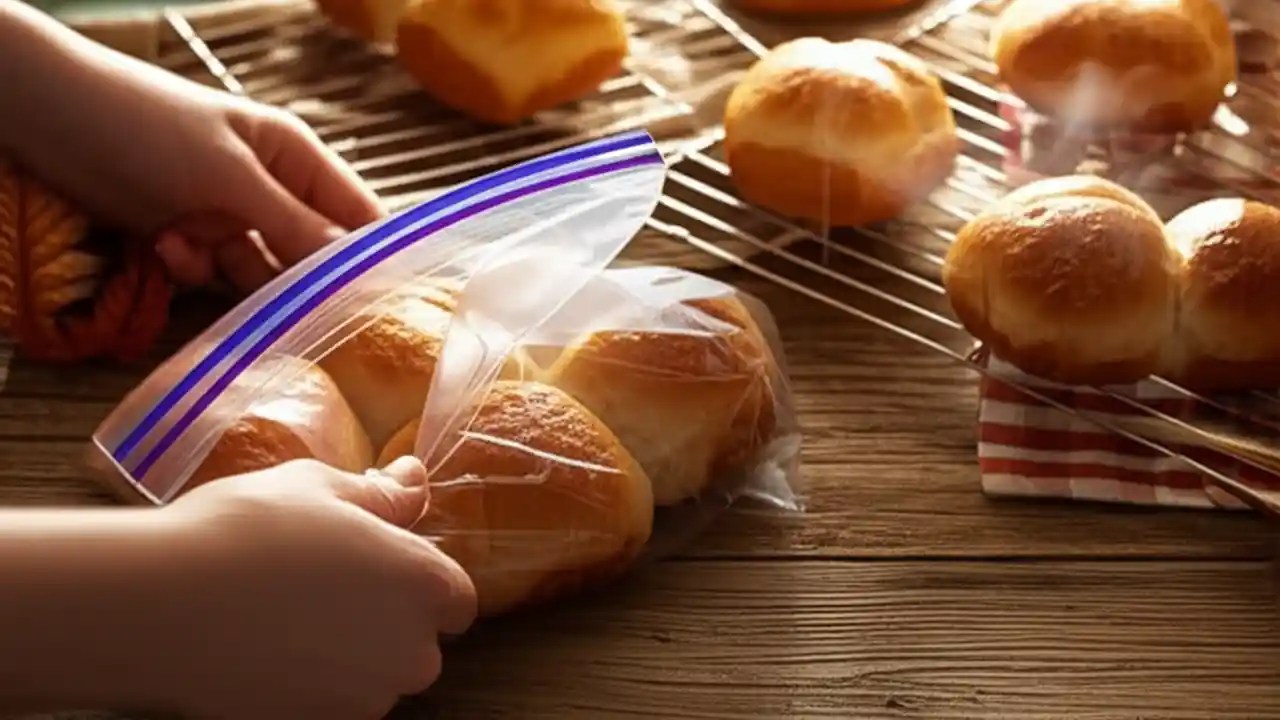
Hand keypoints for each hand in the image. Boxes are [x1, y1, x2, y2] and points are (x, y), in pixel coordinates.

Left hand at [0, 1, 382, 292]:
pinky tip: (162, 245)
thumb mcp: (230, 179)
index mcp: (298, 159)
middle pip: (313, 255)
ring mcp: (230, 215)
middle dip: (294, 280)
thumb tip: (363, 271)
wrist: (46, 116)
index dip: (375, 263)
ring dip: (228, 272)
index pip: (360, 219)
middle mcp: (274, 189)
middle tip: (291, 313)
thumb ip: (297, 228)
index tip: (383, 311)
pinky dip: (191, 269)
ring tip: (188, 244)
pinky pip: (213, 275)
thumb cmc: (148, 128)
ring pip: (260, 272)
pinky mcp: (188, 237)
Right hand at [159, 457, 475, 719]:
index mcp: (424, 584)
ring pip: (373, 677)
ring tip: (286, 611)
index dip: (420, 580)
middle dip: (385, 621)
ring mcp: (362, 698)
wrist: (161, 604)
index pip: (457, 599)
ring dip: (347, 654)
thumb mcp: (321, 487)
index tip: (378, 564)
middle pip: (418, 644)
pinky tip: (265, 647)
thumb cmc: (247, 530)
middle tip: (324, 583)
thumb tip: (414, 479)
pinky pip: (329, 702)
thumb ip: (383, 494)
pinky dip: (308, 682)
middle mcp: (409, 651)